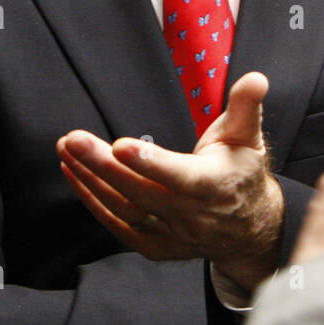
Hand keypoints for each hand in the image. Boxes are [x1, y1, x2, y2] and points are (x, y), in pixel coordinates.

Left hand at [56, 71, 284, 289]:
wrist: (248, 228)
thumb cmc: (242, 172)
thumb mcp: (249, 136)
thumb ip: (246, 106)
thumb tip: (255, 78)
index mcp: (216, 185)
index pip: (180, 176)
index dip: (150, 162)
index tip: (121, 145)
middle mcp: (193, 215)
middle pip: (142, 192)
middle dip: (104, 166)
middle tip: (75, 140)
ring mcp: (172, 234)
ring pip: (125, 209)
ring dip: (92, 180)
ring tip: (68, 149)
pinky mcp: (155, 246)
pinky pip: (118, 225)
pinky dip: (93, 201)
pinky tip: (74, 174)